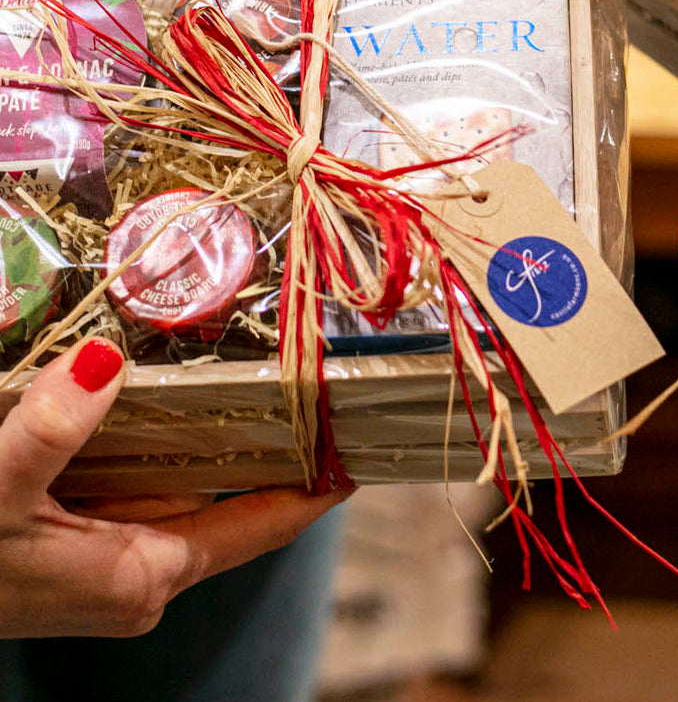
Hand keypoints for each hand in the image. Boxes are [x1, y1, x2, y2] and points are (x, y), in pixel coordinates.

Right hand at [0, 338, 346, 637]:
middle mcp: (138, 575)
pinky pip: (137, 482)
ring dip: (199, 431)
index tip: (363, 450)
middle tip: (308, 370)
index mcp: (143, 575)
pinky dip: (150, 442)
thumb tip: (108, 364)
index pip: (261, 526)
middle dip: (261, 436)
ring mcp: (107, 563)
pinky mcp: (76, 546)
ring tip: (250, 367)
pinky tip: (151, 396)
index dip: (317, 490)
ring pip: (179, 481)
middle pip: (225, 492)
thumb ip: (52, 429)